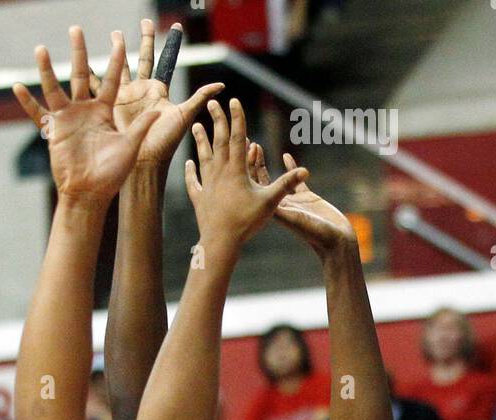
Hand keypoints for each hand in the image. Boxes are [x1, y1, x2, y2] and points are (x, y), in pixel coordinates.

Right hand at [12, 28, 159, 204]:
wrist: (90, 194)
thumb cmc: (112, 175)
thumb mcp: (130, 147)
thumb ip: (141, 126)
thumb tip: (160, 109)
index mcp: (105, 112)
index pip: (111, 80)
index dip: (115, 60)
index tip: (119, 40)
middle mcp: (85, 110)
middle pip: (81, 74)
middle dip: (79, 52)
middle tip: (76, 29)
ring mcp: (68, 119)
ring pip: (55, 88)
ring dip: (47, 69)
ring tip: (41, 49)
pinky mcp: (54, 132)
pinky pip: (37, 114)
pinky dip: (27, 102)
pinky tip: (16, 87)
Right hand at [86, 20, 222, 173]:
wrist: (142, 162)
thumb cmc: (164, 143)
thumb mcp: (184, 116)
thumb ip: (200, 98)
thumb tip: (221, 86)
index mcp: (158, 90)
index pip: (165, 60)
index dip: (171, 43)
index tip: (176, 26)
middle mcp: (142, 90)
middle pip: (143, 58)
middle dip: (144, 40)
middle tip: (144, 22)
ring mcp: (125, 96)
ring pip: (120, 66)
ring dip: (118, 50)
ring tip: (116, 34)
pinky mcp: (110, 104)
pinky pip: (99, 86)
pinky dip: (91, 73)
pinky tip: (85, 61)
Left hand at [185, 99, 308, 249]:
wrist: (220, 243)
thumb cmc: (246, 223)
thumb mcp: (269, 202)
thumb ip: (286, 184)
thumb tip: (307, 171)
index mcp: (236, 170)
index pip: (238, 138)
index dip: (237, 118)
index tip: (234, 100)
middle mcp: (220, 173)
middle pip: (219, 142)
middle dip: (217, 120)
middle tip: (212, 103)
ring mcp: (208, 186)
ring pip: (204, 158)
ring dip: (200, 141)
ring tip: (196, 126)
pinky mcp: (200, 199)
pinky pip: (194, 183)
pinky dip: (191, 173)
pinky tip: (189, 164)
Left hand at [248, 146, 356, 255]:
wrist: (336, 241)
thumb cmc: (317, 234)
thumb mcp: (298, 220)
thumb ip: (287, 211)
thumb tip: (272, 204)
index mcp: (274, 211)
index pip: (254, 187)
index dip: (248, 168)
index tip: (243, 151)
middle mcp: (279, 206)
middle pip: (258, 182)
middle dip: (251, 163)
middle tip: (245, 144)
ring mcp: (292, 202)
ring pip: (273, 178)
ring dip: (264, 163)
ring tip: (257, 146)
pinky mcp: (305, 198)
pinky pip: (293, 180)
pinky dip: (289, 167)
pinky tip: (285, 154)